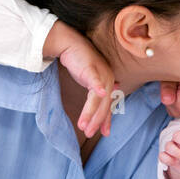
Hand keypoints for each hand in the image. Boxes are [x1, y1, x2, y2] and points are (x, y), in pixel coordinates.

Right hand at [46, 22, 115, 137]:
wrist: (70, 44)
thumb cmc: (80, 61)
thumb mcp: (90, 78)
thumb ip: (97, 88)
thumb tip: (104, 95)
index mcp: (109, 83)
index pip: (109, 105)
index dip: (107, 119)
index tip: (105, 133)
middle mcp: (108, 79)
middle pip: (104, 105)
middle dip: (97, 121)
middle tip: (89, 133)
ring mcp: (101, 74)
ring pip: (97, 99)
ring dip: (90, 113)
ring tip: (83, 126)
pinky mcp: (91, 69)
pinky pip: (95, 81)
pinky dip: (98, 88)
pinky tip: (99, 94)